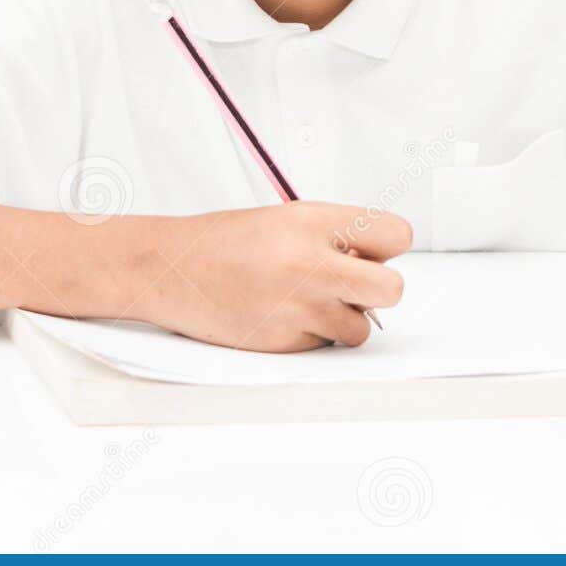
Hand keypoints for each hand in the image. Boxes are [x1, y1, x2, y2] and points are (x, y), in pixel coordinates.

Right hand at [150, 202, 410, 352]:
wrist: (169, 270)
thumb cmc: (224, 242)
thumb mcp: (285, 219)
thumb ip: (334, 237)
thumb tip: (375, 262)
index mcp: (312, 222)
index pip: (396, 235)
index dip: (387, 247)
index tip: (372, 252)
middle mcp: (309, 264)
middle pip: (392, 289)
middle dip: (379, 290)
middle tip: (353, 284)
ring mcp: (298, 308)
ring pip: (361, 328)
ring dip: (342, 318)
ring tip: (305, 300)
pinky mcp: (285, 342)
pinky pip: (324, 345)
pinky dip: (310, 335)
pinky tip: (280, 314)